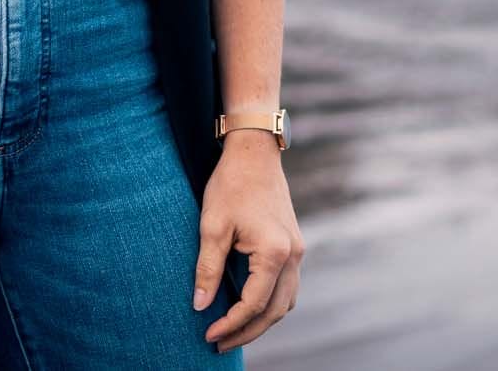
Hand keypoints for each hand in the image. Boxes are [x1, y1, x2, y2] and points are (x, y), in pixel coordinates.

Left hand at [191, 134, 303, 349]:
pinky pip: (288, 286)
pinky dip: (271, 302)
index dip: (231, 324)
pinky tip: (248, 305)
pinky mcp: (293, 244)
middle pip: (275, 311)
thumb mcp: (212, 227)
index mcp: (274, 252)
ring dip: (262, 321)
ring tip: (233, 330)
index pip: (254, 304)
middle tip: (219, 344)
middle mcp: (292, 254)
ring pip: (286, 301)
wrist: (254, 152)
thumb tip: (200, 306)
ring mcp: (297, 250)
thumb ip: (207, 269)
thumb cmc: (231, 185)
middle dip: (248, 332)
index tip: (208, 334)